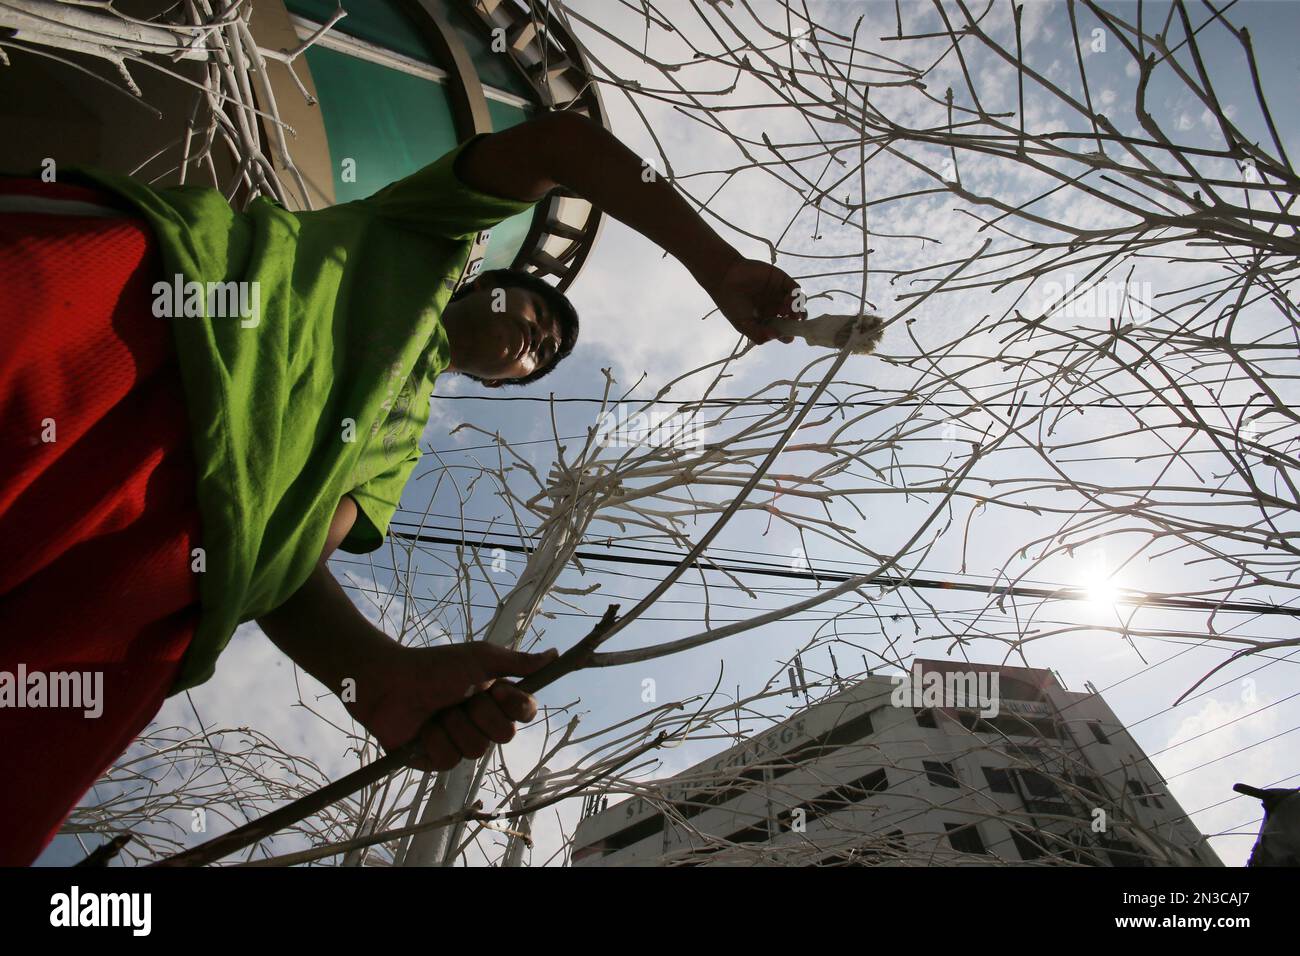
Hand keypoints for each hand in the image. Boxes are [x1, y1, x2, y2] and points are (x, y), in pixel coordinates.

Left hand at [344, 642, 556, 770]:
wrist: (389, 682)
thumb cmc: (434, 666)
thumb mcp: (480, 658)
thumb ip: (518, 662)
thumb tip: (555, 654)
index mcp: (495, 697)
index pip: (526, 712)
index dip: (516, 706)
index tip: (499, 691)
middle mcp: (481, 721)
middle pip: (504, 735)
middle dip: (481, 715)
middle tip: (462, 698)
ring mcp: (460, 741)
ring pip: (476, 750)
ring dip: (454, 726)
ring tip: (437, 711)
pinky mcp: (436, 759)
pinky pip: (449, 760)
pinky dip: (434, 740)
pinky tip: (422, 728)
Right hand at [704, 257, 805, 345]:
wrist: (725, 277)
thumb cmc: (732, 303)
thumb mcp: (742, 324)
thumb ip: (758, 334)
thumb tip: (776, 337)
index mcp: (767, 320)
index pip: (783, 331)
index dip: (788, 335)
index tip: (788, 337)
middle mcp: (775, 308)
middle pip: (793, 318)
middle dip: (796, 322)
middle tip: (792, 323)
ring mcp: (780, 294)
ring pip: (797, 305)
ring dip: (797, 310)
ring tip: (787, 311)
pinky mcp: (783, 281)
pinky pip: (796, 290)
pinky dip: (797, 296)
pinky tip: (788, 299)